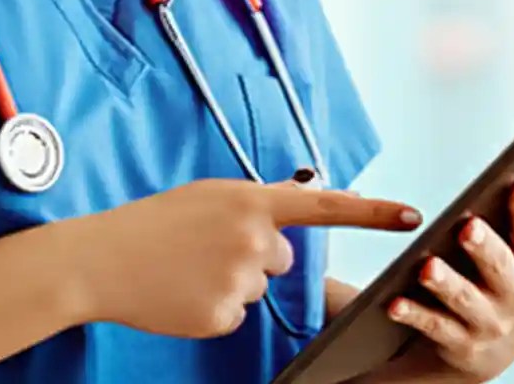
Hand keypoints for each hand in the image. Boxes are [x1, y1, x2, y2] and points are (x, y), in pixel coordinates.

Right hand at [68, 179, 421, 338]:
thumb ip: (255, 203)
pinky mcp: (224, 316)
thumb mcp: (206, 197)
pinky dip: (212, 307)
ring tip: (185, 268)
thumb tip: (295, 216)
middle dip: (251, 255)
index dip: (373, 212)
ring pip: (257, 288)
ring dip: (228, 281)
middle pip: (281, 259)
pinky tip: (182, 293)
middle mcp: (252, 239)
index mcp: (249, 201)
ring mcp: (238, 280)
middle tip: (203, 248)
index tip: (414, 216)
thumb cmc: (150, 224)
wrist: (99, 259)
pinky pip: (236, 314)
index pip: (324, 205)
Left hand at [377, 158, 513, 382]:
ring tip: (426, 267)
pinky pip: (433, 326)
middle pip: (502, 269)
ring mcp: (486, 321)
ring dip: (447, 284)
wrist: (491, 350)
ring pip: (465, 301)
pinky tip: (394, 302)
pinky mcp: (456, 341)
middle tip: (467, 227)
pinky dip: (413, 313)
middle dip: (486, 249)